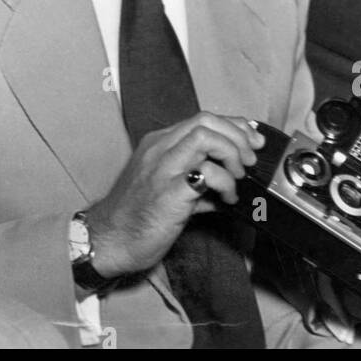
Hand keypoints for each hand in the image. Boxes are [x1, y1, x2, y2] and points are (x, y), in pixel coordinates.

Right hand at [84, 113, 263, 276]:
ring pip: (205, 136)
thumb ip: (197, 182)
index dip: (235, 126)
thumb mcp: (168, 190)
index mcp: (159, 144)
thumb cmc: (136, 217)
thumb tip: (226, 184)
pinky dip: (225, 182)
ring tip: (237, 179)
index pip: (203, 119)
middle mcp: (159, 148)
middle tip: (250, 160)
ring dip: (232, 154)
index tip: (251, 142)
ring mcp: (162, 168)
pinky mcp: (168, 192)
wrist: (109, 241)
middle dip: (237, 136)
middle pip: (206, 120)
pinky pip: (205, 173)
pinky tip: (226, 198)